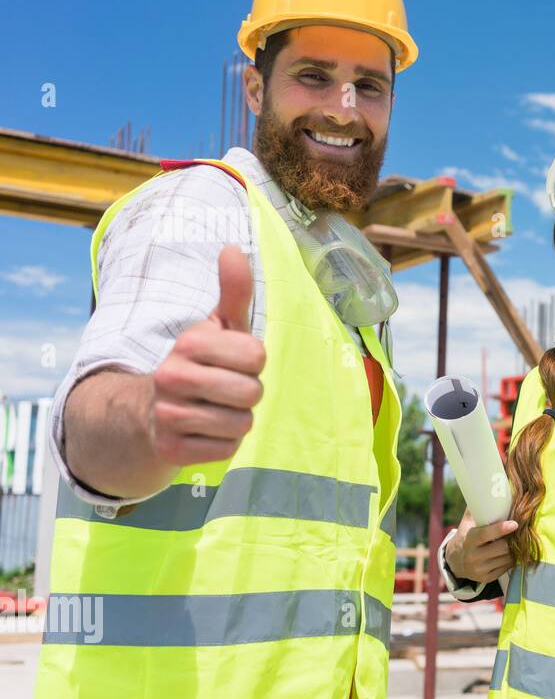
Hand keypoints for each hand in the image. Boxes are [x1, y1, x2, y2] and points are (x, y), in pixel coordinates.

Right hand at [149, 245, 266, 465]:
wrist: (152, 413)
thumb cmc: (202, 363)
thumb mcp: (219, 326)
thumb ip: (234, 291)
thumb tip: (234, 248)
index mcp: (189, 342)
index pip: (257, 357)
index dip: (253, 362)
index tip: (231, 361)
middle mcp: (171, 376)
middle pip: (252, 392)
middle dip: (248, 393)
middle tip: (225, 389)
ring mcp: (168, 415)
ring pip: (242, 423)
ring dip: (237, 419)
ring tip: (214, 409)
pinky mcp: (171, 450)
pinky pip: (227, 449)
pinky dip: (223, 443)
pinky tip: (204, 431)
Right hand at [445, 508, 518, 582]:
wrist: (455, 562)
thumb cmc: (466, 536)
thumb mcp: (467, 523)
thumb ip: (476, 509)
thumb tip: (488, 490)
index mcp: (469, 540)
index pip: (486, 534)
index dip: (501, 529)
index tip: (514, 524)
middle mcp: (474, 556)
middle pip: (502, 547)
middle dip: (511, 540)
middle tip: (517, 533)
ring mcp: (480, 569)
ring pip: (507, 558)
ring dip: (513, 550)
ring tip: (514, 542)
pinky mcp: (487, 578)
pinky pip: (507, 567)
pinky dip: (510, 559)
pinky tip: (508, 553)